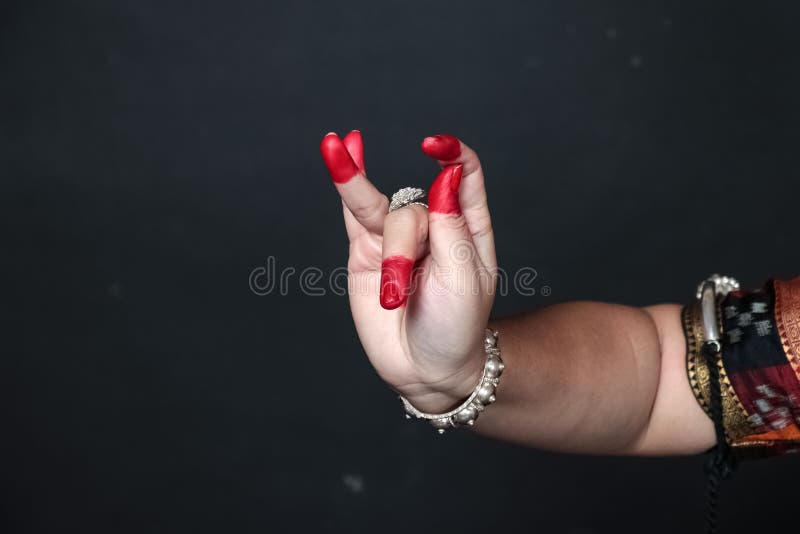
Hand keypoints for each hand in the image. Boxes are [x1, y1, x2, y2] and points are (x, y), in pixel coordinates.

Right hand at [320, 132, 496, 411]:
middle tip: (399, 291)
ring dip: (355, 188)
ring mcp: (397, 237)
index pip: (462, 173)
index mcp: (466, 226)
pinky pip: (354, 210)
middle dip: (401, 248)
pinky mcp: (366, 250)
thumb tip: (446, 175)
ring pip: (377, 207)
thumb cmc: (456, 326)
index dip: (451, 153)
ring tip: (332, 147)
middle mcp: (432, 224)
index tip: (435, 146)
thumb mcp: (463, 279)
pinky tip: (339, 148)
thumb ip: (450, 227)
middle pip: (412, 204)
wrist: (425, 368)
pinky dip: (346, 180)